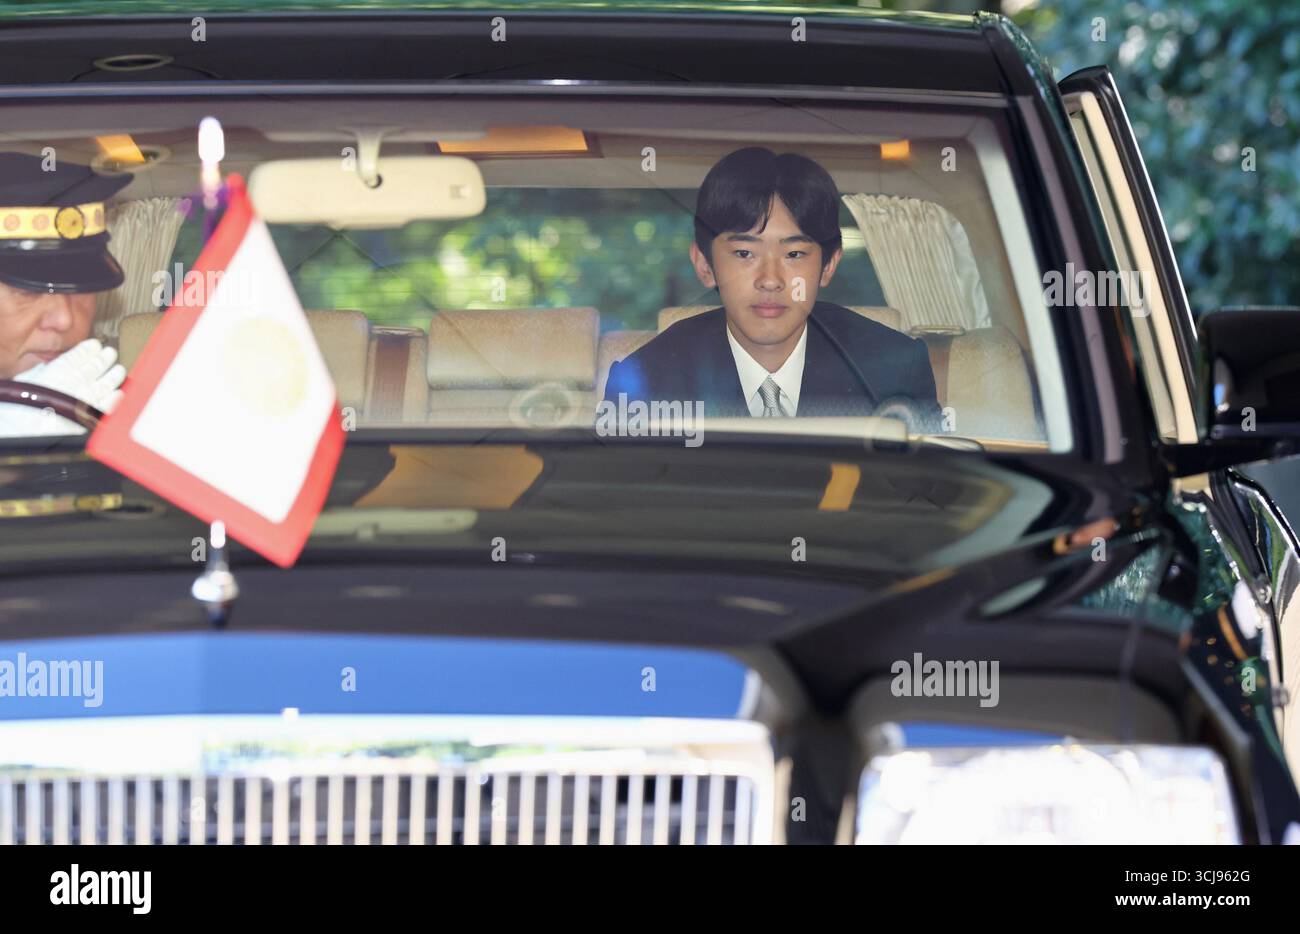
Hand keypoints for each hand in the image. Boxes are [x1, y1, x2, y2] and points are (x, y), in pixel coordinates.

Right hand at [0, 339, 126, 436]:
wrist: (35, 425)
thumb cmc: (27, 404)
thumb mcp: (30, 380)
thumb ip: (43, 372)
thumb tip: (49, 367)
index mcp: (61, 369)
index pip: (79, 354)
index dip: (89, 349)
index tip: (95, 345)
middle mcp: (78, 379)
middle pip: (96, 366)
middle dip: (105, 358)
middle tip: (110, 354)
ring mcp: (89, 395)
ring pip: (107, 382)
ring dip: (115, 375)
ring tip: (119, 370)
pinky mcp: (95, 412)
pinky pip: (110, 403)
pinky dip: (116, 397)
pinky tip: (119, 393)